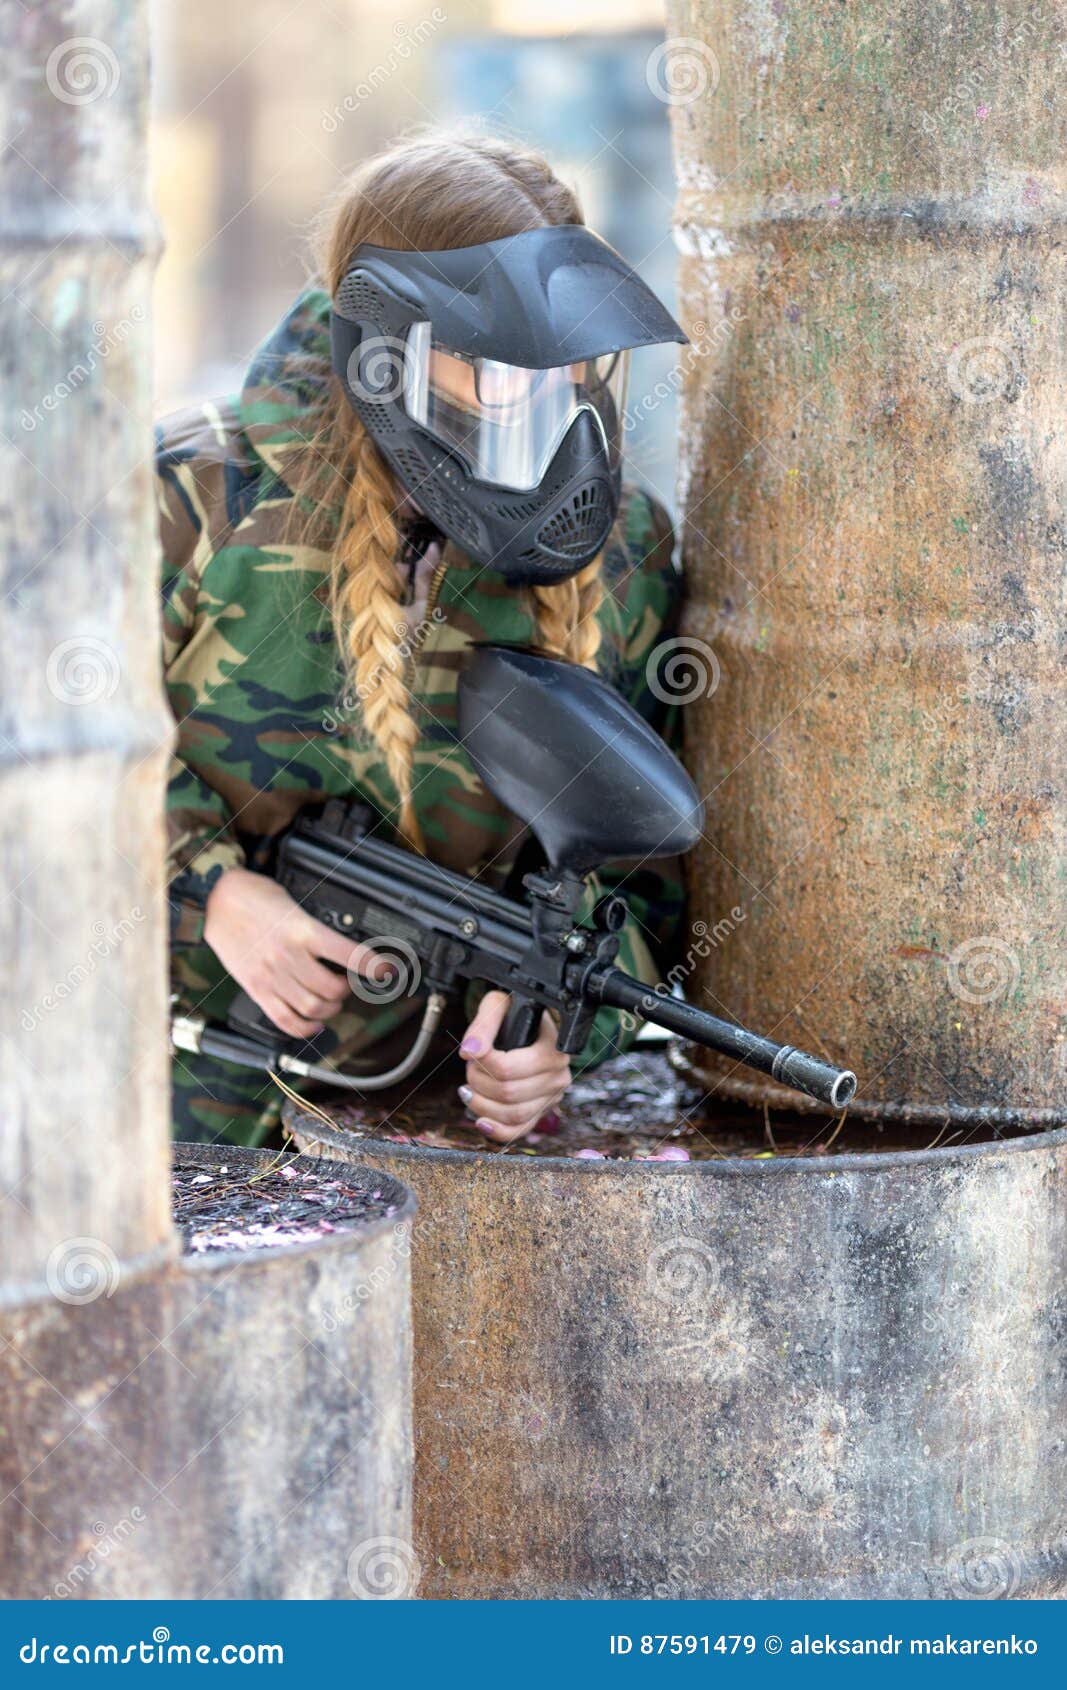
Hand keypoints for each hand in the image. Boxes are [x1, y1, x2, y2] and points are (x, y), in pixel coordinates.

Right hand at [204, 867, 391, 1038]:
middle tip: (348, 985)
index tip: (386, 972)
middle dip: (347, 992)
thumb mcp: (293, 903)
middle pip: (332, 990)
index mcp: (303, 930)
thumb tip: (339, 949)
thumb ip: (314, 928)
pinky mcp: (256, 989)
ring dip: (329, 1010)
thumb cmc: (254, 896)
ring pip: (312, 1008)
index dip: (374, 967)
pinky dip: (303, 1028)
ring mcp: (271, 976)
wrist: (215, 901)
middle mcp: (289, 956)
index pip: (349, 954)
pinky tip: (312, 1023)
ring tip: (330, 1001)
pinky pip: (284, 1020)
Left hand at [458, 990, 570, 1143]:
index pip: (509, 1067)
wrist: (528, 1024)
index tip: (468, 1052)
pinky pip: (520, 1130)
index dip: (481, 1063)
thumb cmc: (515, 1014)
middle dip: (478, 1081)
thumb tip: (470, 1051)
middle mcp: (558, 1075)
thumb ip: (484, 1024)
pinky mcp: (541, 1112)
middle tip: (470, 1067)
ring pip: (513, 1114)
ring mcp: (551, 1096)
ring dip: (482, 1104)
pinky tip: (480, 1121)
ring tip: (470, 1088)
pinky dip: (497, 1131)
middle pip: (508, 1092)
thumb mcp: (499, 1004)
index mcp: (553, 1048)